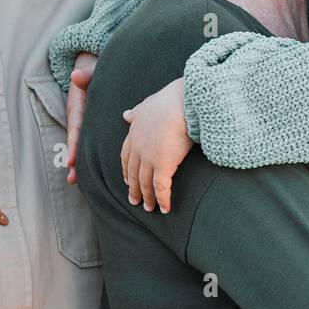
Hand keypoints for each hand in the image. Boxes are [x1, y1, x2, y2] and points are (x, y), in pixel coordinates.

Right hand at [64, 52, 97, 183]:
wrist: (89, 66)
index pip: (75, 128)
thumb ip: (85, 74)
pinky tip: (93, 169)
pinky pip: (87, 139)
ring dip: (79, 161)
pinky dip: (87, 153)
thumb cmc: (93, 68)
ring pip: (80, 142)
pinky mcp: (89, 122)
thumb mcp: (90, 69)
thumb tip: (76, 75)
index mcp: (77, 106)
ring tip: (76, 181)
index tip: (70, 160)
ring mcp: (82, 120)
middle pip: (75, 140)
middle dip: (73, 160)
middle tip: (72, 179)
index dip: (73, 144)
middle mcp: (77, 116)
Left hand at [120, 77, 191, 213]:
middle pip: (133, 172)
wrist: (183, 101)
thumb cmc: (169, 99)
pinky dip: (162, 200)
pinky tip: (165, 209)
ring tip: (149, 208)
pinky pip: (161, 187)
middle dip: (134, 188)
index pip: (126, 156)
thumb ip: (137, 112)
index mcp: (135, 133)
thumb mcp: (147, 104)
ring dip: (147, 197)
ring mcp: (150, 157)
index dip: (126, 170)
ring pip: (145, 182)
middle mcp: (139, 147)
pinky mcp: (163, 164)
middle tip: (135, 200)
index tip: (127, 180)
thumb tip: (125, 115)